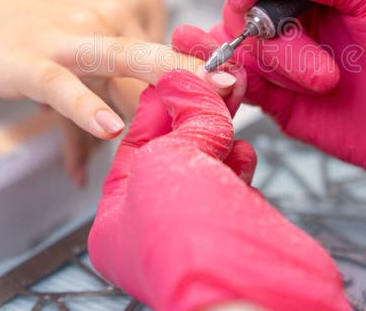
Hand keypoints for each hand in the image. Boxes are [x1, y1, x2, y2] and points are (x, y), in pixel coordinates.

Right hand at [0, 0, 233, 138]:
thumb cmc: (20, 20)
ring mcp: (66, 42)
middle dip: (197, 79)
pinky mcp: (29, 62)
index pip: (164, 54)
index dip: (198, 77)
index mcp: (116, 18)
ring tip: (192, 116)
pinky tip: (107, 128)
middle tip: (234, 100)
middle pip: (156, 58)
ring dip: (158, 94)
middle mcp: (101, 25)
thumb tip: (129, 110)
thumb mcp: (75, 36)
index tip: (231, 97)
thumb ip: (106, 70)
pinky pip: (64, 87)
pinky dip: (86, 108)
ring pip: (120, 68)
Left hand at [88, 70, 349, 310]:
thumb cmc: (188, 242)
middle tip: (214, 77)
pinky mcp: (235, 223)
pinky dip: (238, 160)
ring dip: (220, 131)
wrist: (248, 290)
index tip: (178, 75)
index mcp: (117, 217)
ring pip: (207, 160)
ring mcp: (196, 226)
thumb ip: (180, 117)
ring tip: (231, 103)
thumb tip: (188, 81)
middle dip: (194, 111)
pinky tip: (241, 153)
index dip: (158, 104)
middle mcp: (154, 224)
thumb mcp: (165, 160)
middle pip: (173, 150)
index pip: (134, 144)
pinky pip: (233, 178)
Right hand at [178, 0, 365, 237]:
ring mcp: (274, 52)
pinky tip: (266, 88)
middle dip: (275, 30)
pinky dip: (238, 83)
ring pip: (232, 43)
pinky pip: (228, 81)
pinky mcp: (268, 95)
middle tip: (324, 56)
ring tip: (326, 82)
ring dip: (279, 65)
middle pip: (234, 0)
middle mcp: (283, 8)